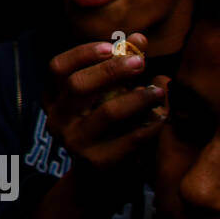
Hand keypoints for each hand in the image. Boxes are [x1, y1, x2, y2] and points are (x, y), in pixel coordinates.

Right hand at [44, 32, 166, 171]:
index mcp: (55, 98)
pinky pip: (130, 139)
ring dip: (138, 97)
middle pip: (77, 85)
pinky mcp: (98, 163)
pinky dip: (151, 124)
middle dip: (111, 70)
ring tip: (160, 90)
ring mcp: (74, 143)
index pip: (57, 67)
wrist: (102, 180)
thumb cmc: (109, 126)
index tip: (111, 46)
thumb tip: (139, 38)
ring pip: (106, 112)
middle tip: (140, 62)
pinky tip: (164, 116)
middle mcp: (58, 119)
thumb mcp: (109, 94)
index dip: (82, 53)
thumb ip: (121, 66)